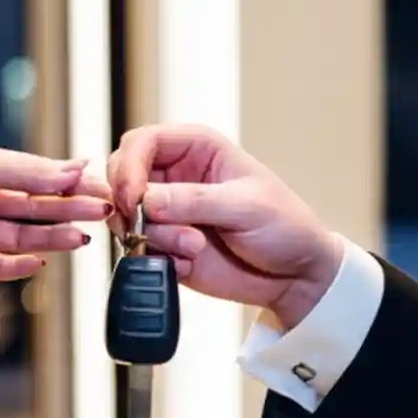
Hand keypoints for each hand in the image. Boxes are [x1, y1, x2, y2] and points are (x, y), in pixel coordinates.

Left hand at [0, 143, 112, 307]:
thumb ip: (33, 173)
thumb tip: (75, 167)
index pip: (36, 175)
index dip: (67, 181)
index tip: (100, 185)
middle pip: (35, 206)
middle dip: (69, 208)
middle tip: (103, 211)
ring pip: (24, 236)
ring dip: (54, 236)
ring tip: (83, 237)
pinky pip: (0, 265)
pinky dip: (22, 265)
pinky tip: (44, 262)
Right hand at [108, 125, 341, 328]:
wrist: (296, 274)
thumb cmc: (284, 226)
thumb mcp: (246, 206)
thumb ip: (195, 200)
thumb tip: (146, 201)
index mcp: (197, 148)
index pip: (142, 142)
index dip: (129, 166)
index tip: (133, 198)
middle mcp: (176, 176)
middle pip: (121, 177)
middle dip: (129, 204)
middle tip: (146, 226)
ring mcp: (168, 212)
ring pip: (126, 218)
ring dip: (153, 237)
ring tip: (194, 247)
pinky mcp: (166, 246)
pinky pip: (139, 250)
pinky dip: (158, 259)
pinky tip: (189, 263)